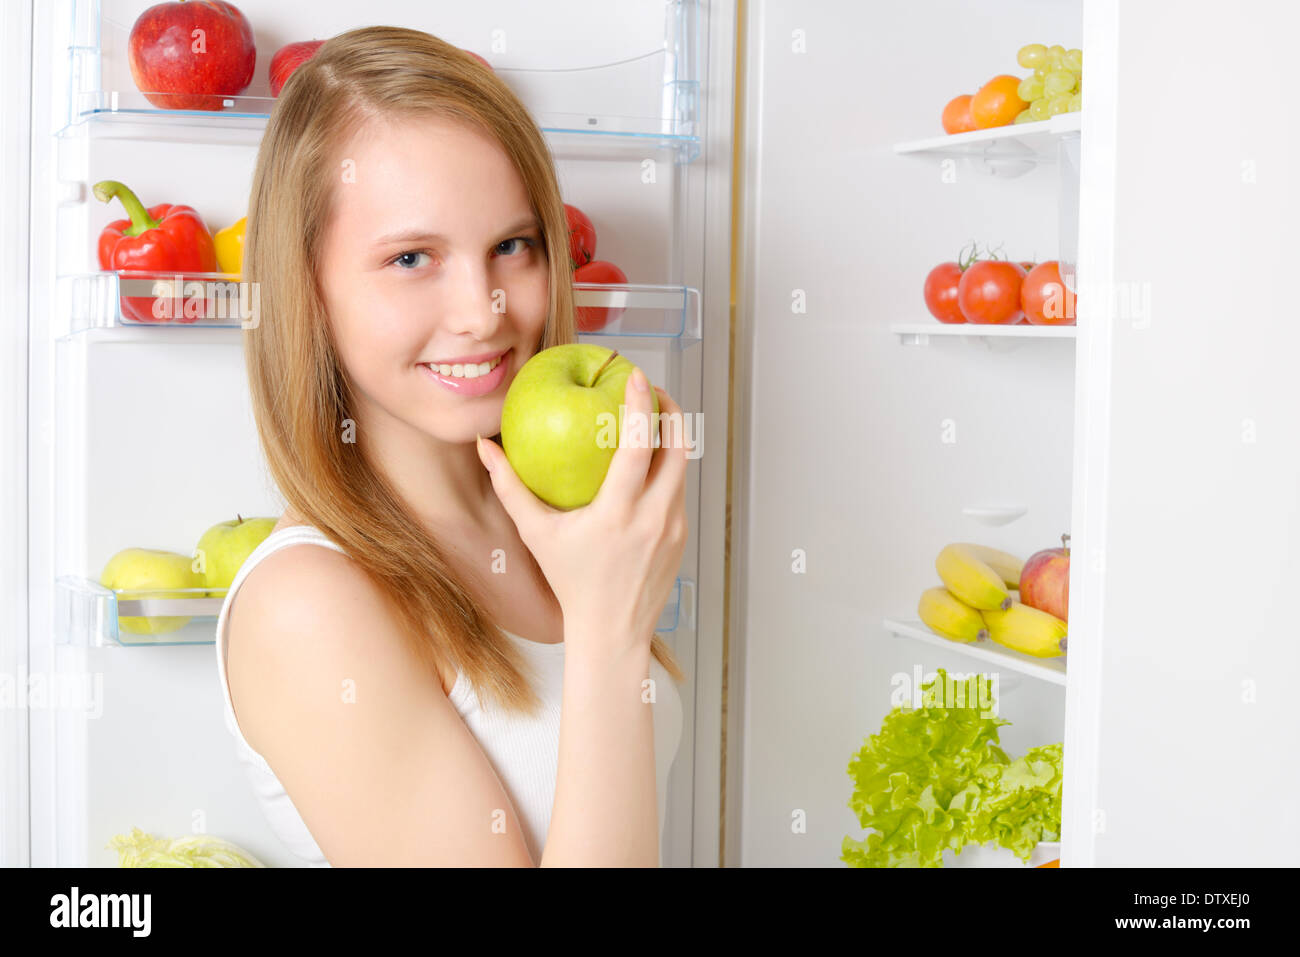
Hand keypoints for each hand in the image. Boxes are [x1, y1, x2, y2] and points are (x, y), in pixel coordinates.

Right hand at [476, 369, 687, 659]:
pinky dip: (668, 467)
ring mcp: (674, 527)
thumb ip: (509, 487)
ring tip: (652, 417)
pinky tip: (650, 459)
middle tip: (652, 388)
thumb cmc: (570, 582)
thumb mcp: (536, 535)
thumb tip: (485, 446)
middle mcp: (654, 517)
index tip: (638, 375)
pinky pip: (679, 489)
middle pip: (679, 446)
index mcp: (619, 514)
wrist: (612, 633)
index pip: (639, 446)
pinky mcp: (682, 536)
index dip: (642, 404)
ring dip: (672, 436)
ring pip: (684, 466)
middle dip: (671, 409)